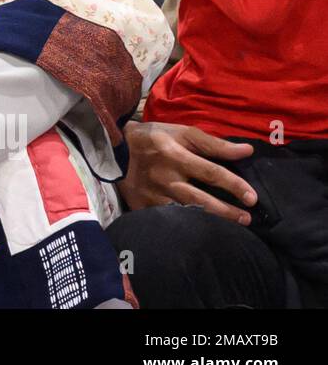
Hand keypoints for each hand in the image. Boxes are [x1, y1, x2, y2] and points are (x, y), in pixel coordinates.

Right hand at [119, 120, 256, 224]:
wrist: (112, 147)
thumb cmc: (153, 137)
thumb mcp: (182, 132)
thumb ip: (214, 144)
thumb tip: (247, 150)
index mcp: (175, 155)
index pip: (211, 173)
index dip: (234, 186)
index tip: (253, 198)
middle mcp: (164, 177)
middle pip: (201, 199)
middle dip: (227, 212)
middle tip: (247, 219)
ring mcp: (152, 194)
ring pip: (185, 213)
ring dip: (209, 222)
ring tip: (229, 228)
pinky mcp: (141, 205)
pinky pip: (166, 220)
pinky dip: (183, 226)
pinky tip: (198, 231)